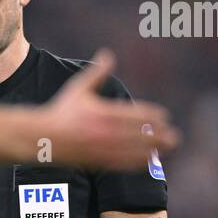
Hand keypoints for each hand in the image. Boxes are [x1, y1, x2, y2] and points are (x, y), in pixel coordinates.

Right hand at [38, 49, 178, 169]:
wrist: (42, 138)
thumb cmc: (61, 111)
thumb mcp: (78, 89)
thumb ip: (97, 73)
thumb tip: (107, 53)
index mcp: (105, 112)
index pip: (140, 115)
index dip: (156, 117)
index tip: (165, 117)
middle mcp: (107, 132)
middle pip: (144, 135)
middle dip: (162, 136)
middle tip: (175, 136)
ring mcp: (104, 149)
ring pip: (137, 151)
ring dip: (155, 150)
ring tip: (167, 148)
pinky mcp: (99, 162)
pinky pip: (125, 164)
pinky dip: (139, 162)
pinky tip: (148, 160)